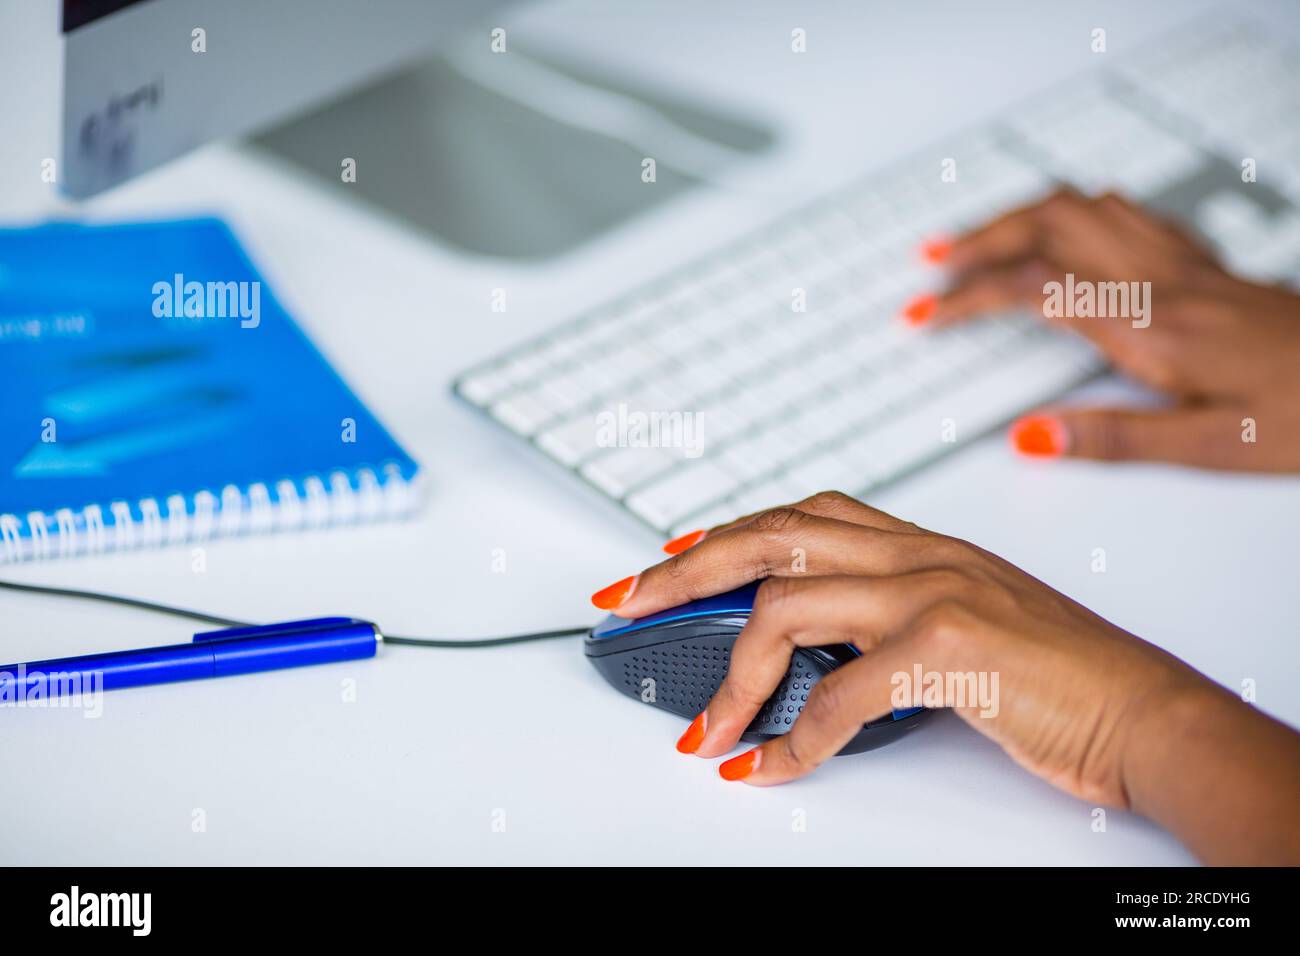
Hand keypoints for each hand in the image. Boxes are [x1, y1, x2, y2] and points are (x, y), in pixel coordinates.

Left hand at [594, 491, 1299, 863]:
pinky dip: (793, 743)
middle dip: (687, 571)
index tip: (665, 565)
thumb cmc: (1057, 674)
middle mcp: (919, 553)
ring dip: (732, 679)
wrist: (1145, 711)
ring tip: (703, 729)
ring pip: (788, 609)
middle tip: (627, 603)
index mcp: (920, 542)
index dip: (724, 537)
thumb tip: (808, 652)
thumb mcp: (961, 624)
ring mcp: (933, 592)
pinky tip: (769, 770)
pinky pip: (840, 696)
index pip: (799, 517)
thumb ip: (887, 618)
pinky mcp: (950, 647)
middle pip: (772, 537)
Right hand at [922, 190, 1299, 470]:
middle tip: (930, 265)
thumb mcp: (1210, 444)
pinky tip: (1066, 227)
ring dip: (1018, 217)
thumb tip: (1031, 437)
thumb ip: (1113, 438)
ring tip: (975, 239)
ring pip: (1083, 206)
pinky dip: (1073, 211)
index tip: (924, 314)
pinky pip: (1124, 211)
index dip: (967, 296)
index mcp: (1151, 326)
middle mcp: (1162, 279)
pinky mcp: (1204, 263)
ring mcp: (1184, 263)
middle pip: (1048, 224)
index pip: (1034, 289)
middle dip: (978, 240)